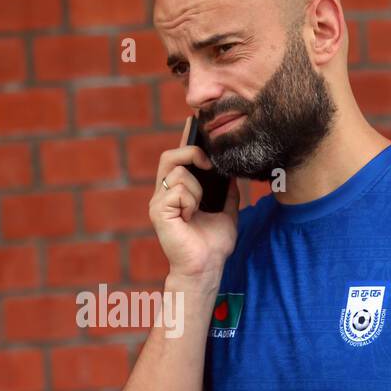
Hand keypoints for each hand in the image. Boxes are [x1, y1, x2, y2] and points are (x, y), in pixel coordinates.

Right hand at [149, 116, 239, 280]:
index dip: (186, 139)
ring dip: (196, 187)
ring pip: (178, 172)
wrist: (206, 268)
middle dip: (191, 152)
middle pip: (169, 155)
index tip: (195, 122)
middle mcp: (164, 194)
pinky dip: (191, 200)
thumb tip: (232, 171)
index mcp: (178, 192)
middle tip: (208, 164)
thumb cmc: (213, 245)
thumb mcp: (227, 211)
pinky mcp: (158, 211)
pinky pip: (178, 189)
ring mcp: (158, 202)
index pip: (178, 158)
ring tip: (198, 208)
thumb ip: (227, 191)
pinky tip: (191, 217)